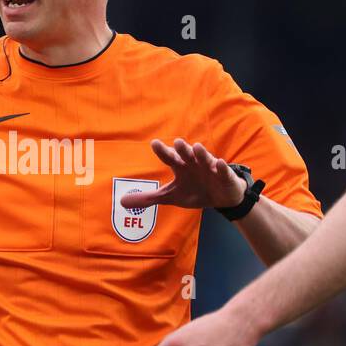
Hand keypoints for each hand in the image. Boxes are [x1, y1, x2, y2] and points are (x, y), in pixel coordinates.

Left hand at [118, 138, 246, 210]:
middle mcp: (194, 164)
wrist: (221, 197)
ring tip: (196, 147)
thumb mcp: (170, 196)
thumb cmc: (195, 191)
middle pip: (187, 155)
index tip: (155, 143)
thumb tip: (121, 202)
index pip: (170, 157)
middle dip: (182, 150)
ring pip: (205, 159)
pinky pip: (223, 170)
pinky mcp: (224, 176)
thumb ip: (148, 198)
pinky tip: (219, 163)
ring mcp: (210, 169)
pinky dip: (221, 167)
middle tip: (177, 143)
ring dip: (201, 154)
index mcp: (181, 167)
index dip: (163, 151)